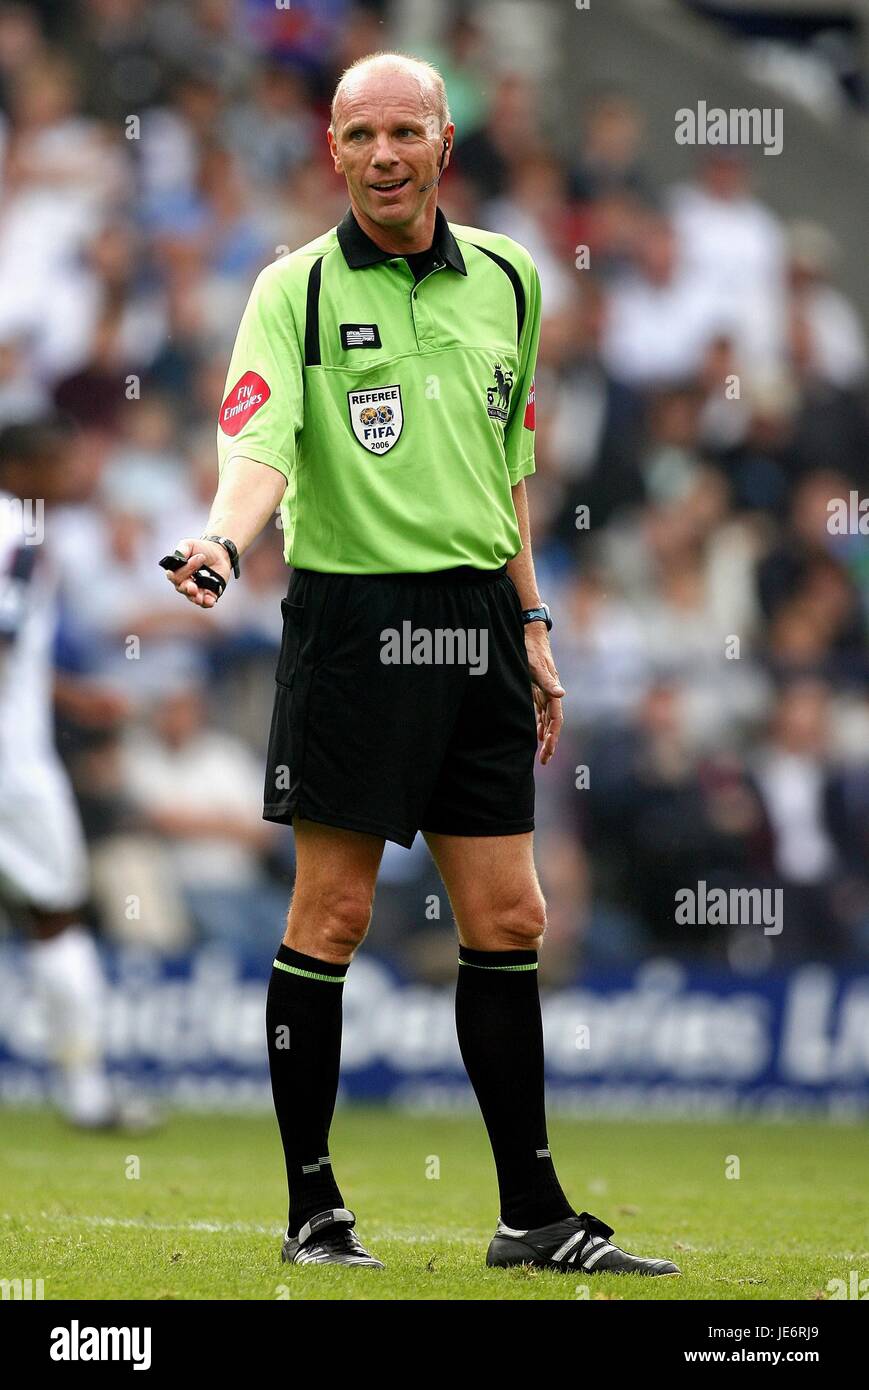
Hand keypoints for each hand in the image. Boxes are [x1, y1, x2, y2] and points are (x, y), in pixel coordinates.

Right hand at [164, 539, 230, 608]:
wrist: (219, 553)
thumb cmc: (200, 549)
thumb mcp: (189, 544)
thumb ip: (182, 549)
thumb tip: (178, 557)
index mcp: (177, 571)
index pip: (174, 575)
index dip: (184, 570)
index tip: (198, 559)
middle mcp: (184, 583)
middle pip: (182, 588)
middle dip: (187, 588)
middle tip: (193, 587)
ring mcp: (196, 590)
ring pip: (192, 597)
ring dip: (195, 598)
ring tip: (199, 598)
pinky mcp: (208, 594)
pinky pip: (206, 602)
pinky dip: (207, 603)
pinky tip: (210, 601)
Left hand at [525, 625, 564, 764]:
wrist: (529, 633)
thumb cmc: (532, 649)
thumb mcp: (537, 666)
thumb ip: (548, 681)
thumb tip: (561, 694)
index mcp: (553, 691)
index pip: (556, 719)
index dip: (553, 736)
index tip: (547, 751)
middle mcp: (551, 694)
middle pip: (553, 723)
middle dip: (550, 742)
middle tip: (544, 761)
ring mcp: (544, 692)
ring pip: (547, 719)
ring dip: (546, 735)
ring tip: (543, 753)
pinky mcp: (537, 689)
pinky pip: (540, 711)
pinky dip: (540, 724)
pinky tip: (537, 733)